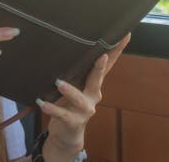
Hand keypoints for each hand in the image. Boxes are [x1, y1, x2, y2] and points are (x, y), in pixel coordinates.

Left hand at [38, 33, 130, 158]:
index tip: (126, 34)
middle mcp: (93, 95)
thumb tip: (67, 42)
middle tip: (102, 55)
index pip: (108, 64)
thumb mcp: (75, 85)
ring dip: (69, 90)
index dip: (117, 50)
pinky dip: (52, 109)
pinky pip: (63, 115)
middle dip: (100, 67)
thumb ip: (75, 69)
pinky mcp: (74, 122)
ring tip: (58, 83)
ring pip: (79, 99)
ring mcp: (85, 110)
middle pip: (98, 79)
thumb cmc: (70, 103)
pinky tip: (42, 103)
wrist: (67, 133)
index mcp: (94, 83)